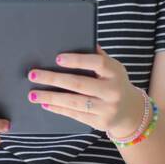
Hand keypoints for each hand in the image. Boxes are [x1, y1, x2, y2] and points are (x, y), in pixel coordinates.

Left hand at [28, 44, 146, 138]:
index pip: (97, 63)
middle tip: (33, 75)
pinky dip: (58, 109)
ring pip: (74, 102)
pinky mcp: (99, 122)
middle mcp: (113, 91)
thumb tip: (75, 41)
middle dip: (53, 78)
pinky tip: (44, 104)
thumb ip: (97, 56)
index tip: (57, 58)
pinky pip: (74, 114)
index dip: (77, 60)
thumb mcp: (112, 68)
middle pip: (79, 83)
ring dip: (51, 97)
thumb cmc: (115, 83)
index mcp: (115, 73)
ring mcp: (107, 109)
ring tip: (33, 94)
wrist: (131, 112)